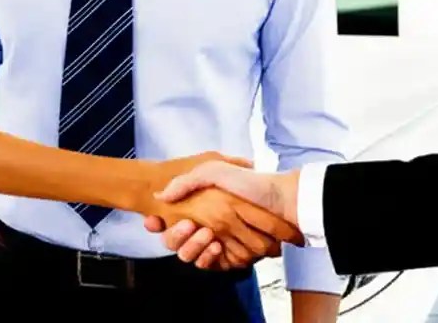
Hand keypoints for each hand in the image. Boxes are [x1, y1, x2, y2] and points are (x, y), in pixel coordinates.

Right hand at [145, 163, 302, 268]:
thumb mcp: (216, 171)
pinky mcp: (232, 258)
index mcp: (200, 206)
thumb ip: (187, 181)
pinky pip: (211, 265)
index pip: (169, 219)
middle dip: (174, 237)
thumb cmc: (251, 184)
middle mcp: (206, 225)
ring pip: (191, 255)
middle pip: (177, 240)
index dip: (157, 223)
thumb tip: (161, 195)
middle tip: (185, 226)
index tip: (153, 221)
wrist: (284, 200)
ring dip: (192, 247)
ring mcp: (219, 242)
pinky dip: (209, 259)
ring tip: (204, 234)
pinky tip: (215, 247)